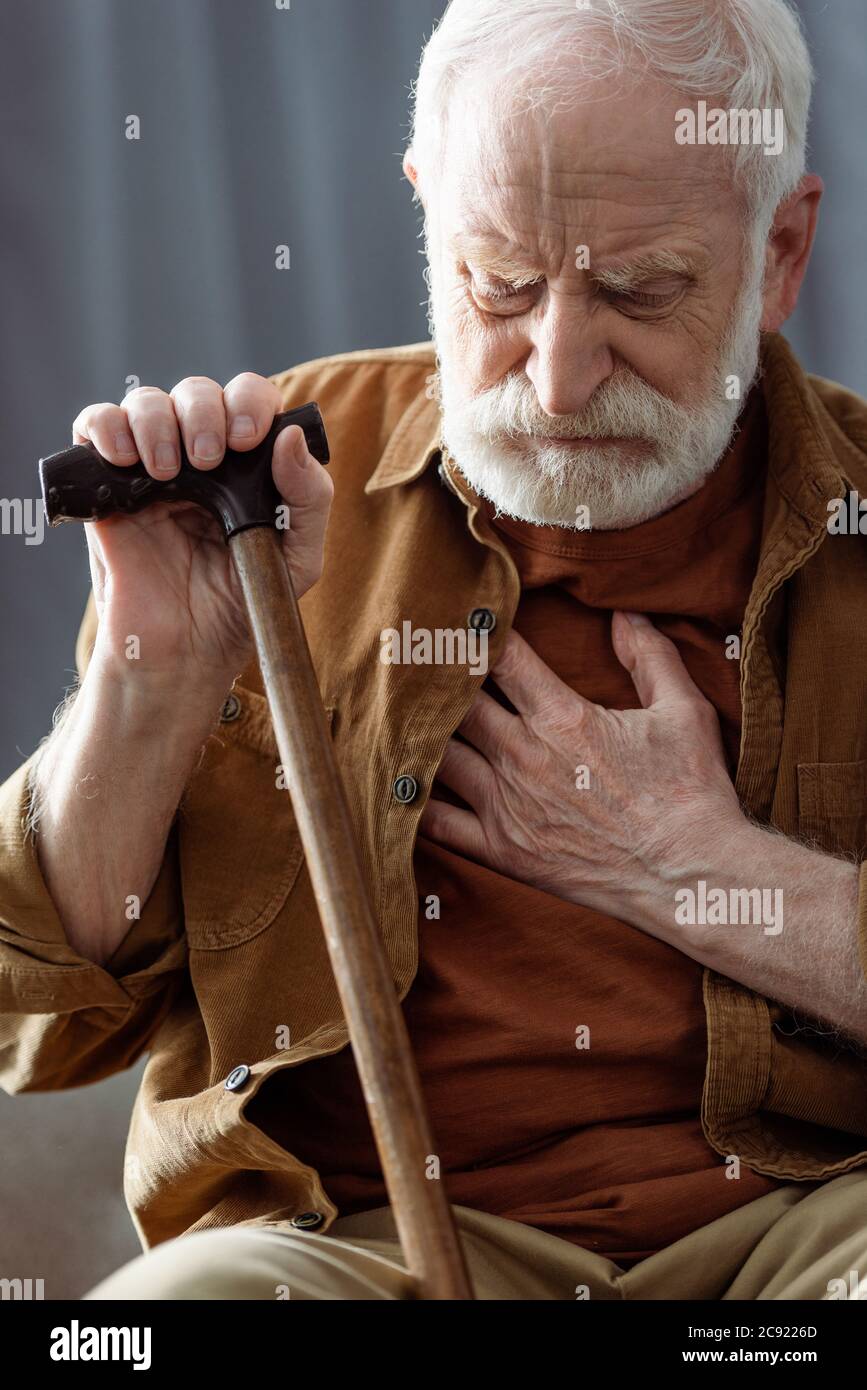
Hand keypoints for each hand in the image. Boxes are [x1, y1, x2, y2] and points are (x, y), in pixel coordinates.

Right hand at [72, 374, 333, 692]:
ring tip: (166, 472)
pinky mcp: (106, 488)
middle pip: (196, 392)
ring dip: (156, 421)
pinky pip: (95, 428)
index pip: (248, 400)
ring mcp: (151, 469)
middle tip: (207, 458)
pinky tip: (123, 458)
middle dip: (203, 412)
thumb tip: (290, 438)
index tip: (247, 439)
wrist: (183, 653)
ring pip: (146, 402)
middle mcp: (199, 458)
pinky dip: (104, 425)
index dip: (248, 402)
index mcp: (247, 466)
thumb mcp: (298, 559)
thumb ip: (309, 499)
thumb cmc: (241, 606)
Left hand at [419, 612, 744, 923]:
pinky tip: (398, 781)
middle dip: (436, 676)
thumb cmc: (692, 792)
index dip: (476, 632)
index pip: (502, 659)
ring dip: (421, 730)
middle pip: (457, 702)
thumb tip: (625, 614)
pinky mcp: (503, 850)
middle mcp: (525, 757)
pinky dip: (413, 800)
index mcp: (563, 718)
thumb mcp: (683, 710)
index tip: (461, 618)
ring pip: (439, 754)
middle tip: (412, 656)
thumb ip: (650, 656)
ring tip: (400, 711)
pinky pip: (439, 824)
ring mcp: (508, 806)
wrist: (692, 876)